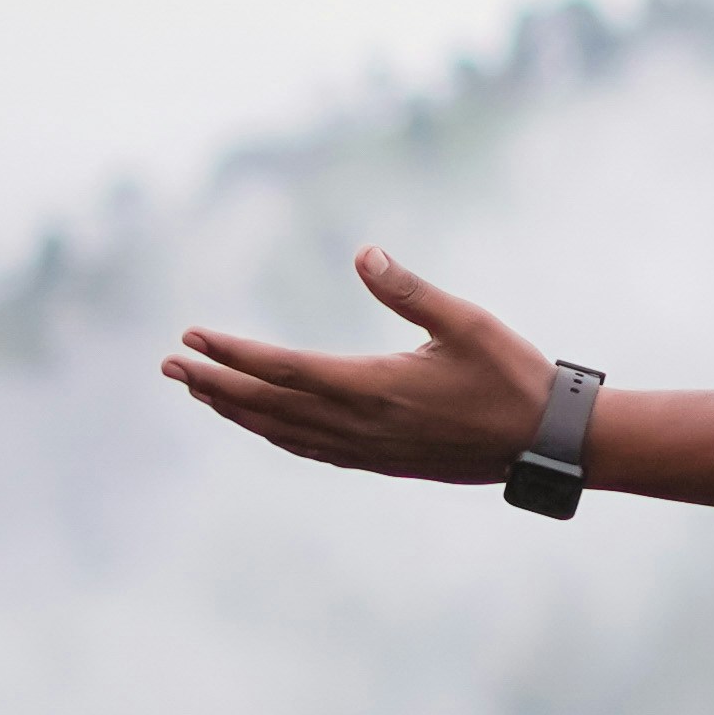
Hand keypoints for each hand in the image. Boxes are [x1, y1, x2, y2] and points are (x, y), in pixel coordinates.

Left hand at [163, 248, 555, 483]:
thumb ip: (411, 289)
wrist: (543, 444)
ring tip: (200, 390)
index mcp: (374, 386)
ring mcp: (366, 449)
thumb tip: (363, 253)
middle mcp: (359, 424)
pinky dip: (272, 434)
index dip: (233, 352)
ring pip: (281, 431)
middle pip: (267, 404)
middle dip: (214, 382)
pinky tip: (259, 424)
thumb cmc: (511, 375)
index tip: (193, 335)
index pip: (283, 368)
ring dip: (235, 409)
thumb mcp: (468, 322)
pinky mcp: (379, 462)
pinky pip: (308, 450)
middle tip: (170, 363)